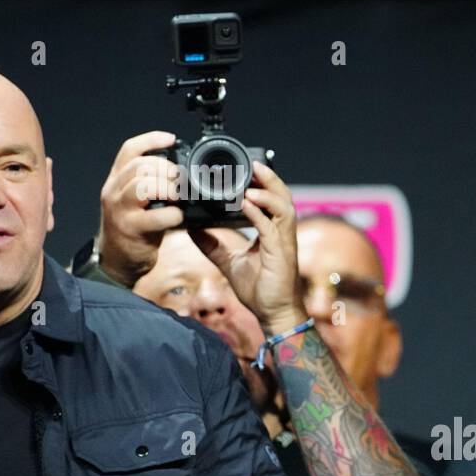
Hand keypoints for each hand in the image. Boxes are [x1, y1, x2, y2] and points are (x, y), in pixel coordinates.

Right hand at [95, 131, 184, 286]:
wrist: (117, 260)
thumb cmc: (132, 227)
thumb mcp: (134, 199)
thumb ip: (149, 182)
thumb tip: (180, 171)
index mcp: (117, 179)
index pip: (130, 150)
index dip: (151, 140)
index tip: (172, 139)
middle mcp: (114, 191)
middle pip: (139, 165)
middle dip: (165, 168)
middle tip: (179, 179)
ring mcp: (120, 210)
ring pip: (142, 185)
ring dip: (166, 188)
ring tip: (177, 196)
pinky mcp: (129, 229)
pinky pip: (154, 216)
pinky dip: (171, 214)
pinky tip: (177, 217)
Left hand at [189, 160, 306, 334]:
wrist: (273, 313)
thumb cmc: (259, 289)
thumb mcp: (229, 262)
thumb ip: (213, 245)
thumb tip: (193, 230)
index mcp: (272, 231)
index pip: (271, 199)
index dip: (263, 182)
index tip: (247, 167)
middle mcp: (280, 232)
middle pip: (282, 195)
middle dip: (269, 177)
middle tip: (253, 162)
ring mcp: (283, 241)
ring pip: (282, 206)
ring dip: (266, 191)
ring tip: (250, 179)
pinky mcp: (280, 252)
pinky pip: (271, 226)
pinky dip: (259, 212)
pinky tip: (246, 203)